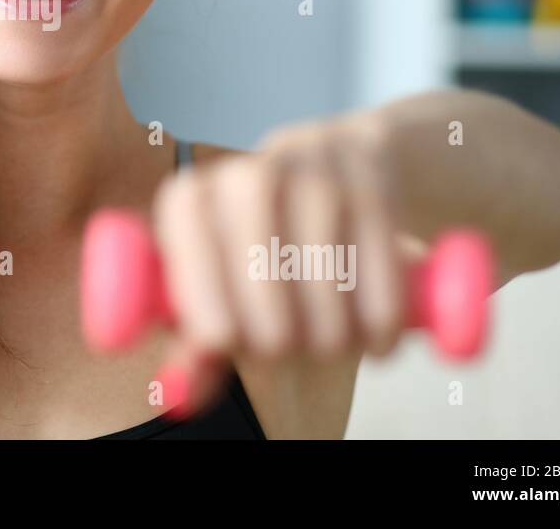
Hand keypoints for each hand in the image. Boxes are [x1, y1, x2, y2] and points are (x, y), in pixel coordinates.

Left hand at [151, 117, 412, 412]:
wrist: (345, 167)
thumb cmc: (265, 249)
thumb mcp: (223, 288)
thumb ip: (198, 344)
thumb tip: (179, 394)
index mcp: (194, 196)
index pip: (186, 230)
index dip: (202, 290)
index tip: (223, 343)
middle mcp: (249, 172)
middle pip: (261, 262)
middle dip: (276, 328)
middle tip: (284, 353)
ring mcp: (313, 171)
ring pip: (325, 272)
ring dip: (332, 332)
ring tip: (329, 345)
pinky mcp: (373, 181)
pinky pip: (380, 269)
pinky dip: (380, 321)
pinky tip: (374, 340)